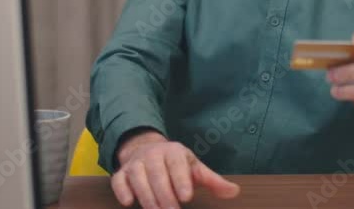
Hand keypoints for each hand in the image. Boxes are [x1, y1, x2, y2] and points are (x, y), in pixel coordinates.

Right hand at [111, 130, 239, 207]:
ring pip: (138, 178)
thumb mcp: (195, 168)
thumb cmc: (176, 164)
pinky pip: (118, 181)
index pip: (177, 164)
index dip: (181, 180)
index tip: (186, 196)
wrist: (147, 150)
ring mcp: (135, 164)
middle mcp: (152, 155)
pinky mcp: (121, 174)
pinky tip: (129, 202)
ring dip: (147, 197)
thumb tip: (234, 191)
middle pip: (157, 174)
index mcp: (173, 152)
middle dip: (164, 195)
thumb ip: (212, 181)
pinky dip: (122, 191)